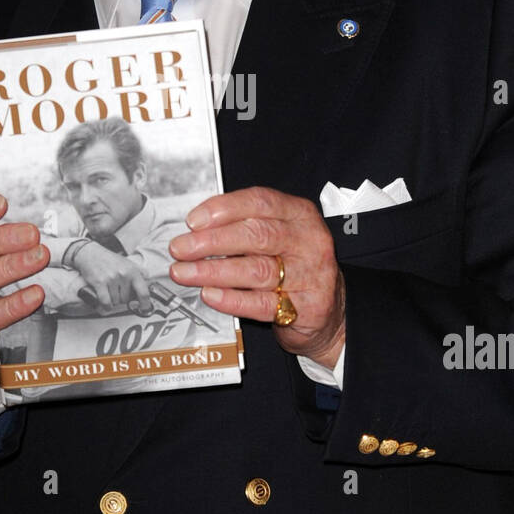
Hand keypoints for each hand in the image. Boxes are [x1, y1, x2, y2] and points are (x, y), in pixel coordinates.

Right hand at [69, 243, 152, 314]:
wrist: (90, 253)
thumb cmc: (109, 259)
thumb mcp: (127, 262)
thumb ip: (139, 271)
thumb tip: (148, 278)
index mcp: (132, 270)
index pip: (143, 291)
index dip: (145, 303)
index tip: (145, 309)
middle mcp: (123, 274)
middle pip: (127, 299)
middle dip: (122, 298)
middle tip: (117, 290)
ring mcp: (111, 279)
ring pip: (116, 301)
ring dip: (112, 300)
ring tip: (109, 290)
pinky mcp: (100, 283)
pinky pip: (106, 302)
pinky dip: (106, 305)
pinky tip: (105, 302)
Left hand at [168, 186, 344, 366]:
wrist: (331, 311)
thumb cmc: (295, 266)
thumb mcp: (279, 237)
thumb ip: (245, 227)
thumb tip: (196, 230)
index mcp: (299, 214)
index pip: (260, 202)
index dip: (223, 209)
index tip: (193, 221)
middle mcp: (308, 241)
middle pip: (257, 235)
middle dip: (212, 241)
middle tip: (181, 249)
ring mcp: (310, 275)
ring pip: (256, 270)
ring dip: (213, 271)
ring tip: (185, 273)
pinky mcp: (306, 308)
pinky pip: (262, 303)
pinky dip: (231, 299)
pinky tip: (209, 295)